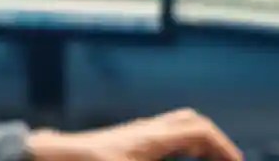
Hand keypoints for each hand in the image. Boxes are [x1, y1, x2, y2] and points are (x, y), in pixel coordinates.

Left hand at [24, 108, 243, 160]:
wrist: (52, 157)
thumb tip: (191, 156)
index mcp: (153, 137)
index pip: (200, 133)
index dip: (225, 148)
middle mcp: (146, 129)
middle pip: (190, 121)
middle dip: (214, 140)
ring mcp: (134, 132)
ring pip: (175, 125)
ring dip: (196, 141)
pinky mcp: (124, 140)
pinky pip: (162, 133)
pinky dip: (179, 144)